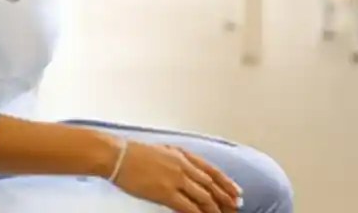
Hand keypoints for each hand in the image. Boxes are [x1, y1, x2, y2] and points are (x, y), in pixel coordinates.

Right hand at [111, 141, 242, 212]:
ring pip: (203, 197)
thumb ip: (180, 160)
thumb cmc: (137, 153)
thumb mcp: (165, 151)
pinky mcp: (165, 193)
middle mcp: (184, 167)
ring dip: (215, 208)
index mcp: (185, 155)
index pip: (213, 171)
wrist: (120, 156)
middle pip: (211, 185)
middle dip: (226, 197)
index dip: (227, 182)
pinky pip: (187, 207)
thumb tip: (190, 170)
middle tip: (236, 206)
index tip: (237, 191)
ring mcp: (176, 180)